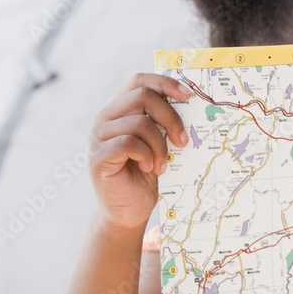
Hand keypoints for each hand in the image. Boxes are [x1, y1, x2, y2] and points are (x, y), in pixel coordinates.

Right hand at [88, 73, 192, 231]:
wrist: (128, 212)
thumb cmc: (146, 178)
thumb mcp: (161, 147)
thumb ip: (166, 127)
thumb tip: (194, 108)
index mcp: (121, 111)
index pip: (139, 82)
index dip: (164, 83)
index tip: (189, 95)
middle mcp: (106, 119)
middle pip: (141, 96)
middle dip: (170, 117)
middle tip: (183, 141)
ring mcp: (99, 136)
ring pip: (138, 122)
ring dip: (159, 144)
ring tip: (162, 165)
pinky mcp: (98, 156)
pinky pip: (128, 143)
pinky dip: (146, 155)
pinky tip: (149, 168)